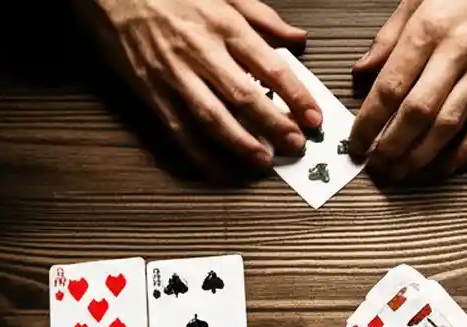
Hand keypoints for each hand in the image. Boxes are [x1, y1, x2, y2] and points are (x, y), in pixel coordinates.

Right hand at [78, 0, 323, 175]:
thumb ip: (263, 17)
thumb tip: (298, 39)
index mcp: (224, 25)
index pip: (271, 66)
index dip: (296, 96)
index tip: (314, 118)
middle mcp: (202, 52)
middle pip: (245, 96)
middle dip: (275, 125)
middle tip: (296, 146)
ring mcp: (175, 75)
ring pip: (213, 117)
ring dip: (241, 144)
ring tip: (263, 162)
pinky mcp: (152, 93)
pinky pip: (180, 130)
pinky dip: (201, 155)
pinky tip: (220, 170)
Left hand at [349, 0, 466, 179]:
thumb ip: (388, 37)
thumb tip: (361, 72)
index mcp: (428, 29)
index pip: (390, 87)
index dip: (370, 122)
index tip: (357, 142)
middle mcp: (457, 52)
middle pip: (418, 113)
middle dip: (392, 146)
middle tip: (376, 165)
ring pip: (449, 125)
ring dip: (422, 155)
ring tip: (402, 171)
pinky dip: (463, 152)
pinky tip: (444, 167)